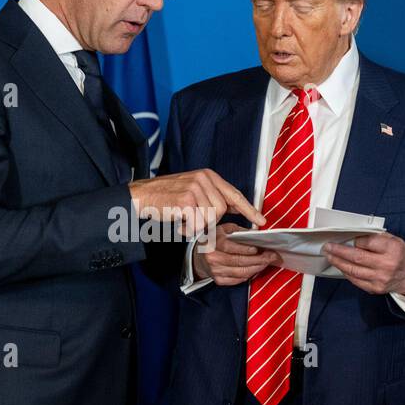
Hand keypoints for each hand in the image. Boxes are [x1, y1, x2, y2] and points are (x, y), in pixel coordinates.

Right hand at [129, 169, 264, 237]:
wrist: (143, 195)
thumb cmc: (168, 196)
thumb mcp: (194, 189)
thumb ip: (214, 196)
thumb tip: (236, 208)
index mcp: (208, 175)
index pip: (234, 194)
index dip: (249, 209)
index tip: (261, 221)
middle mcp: (203, 179)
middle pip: (221, 210)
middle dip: (209, 221)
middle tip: (192, 219)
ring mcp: (194, 188)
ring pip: (210, 218)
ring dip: (197, 225)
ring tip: (184, 220)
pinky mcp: (185, 200)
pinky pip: (197, 223)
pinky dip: (189, 229)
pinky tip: (179, 223)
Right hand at [193, 222, 280, 285]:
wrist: (198, 257)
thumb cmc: (214, 240)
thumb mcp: (224, 229)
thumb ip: (239, 231)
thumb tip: (257, 235)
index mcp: (213, 244)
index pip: (232, 248)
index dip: (247, 250)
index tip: (260, 249)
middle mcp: (213, 259)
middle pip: (240, 262)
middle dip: (259, 259)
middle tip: (272, 256)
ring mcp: (216, 271)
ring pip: (241, 272)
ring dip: (257, 268)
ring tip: (267, 262)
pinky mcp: (219, 280)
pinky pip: (238, 280)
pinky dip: (250, 275)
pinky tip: (257, 268)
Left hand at [323, 232, 404, 296]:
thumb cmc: (400, 255)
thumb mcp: (394, 240)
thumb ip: (376, 237)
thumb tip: (354, 235)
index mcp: (393, 250)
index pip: (368, 242)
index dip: (355, 240)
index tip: (347, 237)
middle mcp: (387, 265)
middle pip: (357, 257)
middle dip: (339, 251)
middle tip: (328, 246)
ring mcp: (380, 279)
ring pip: (353, 270)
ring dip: (338, 262)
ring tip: (330, 256)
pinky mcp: (375, 288)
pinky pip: (356, 280)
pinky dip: (346, 272)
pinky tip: (340, 266)